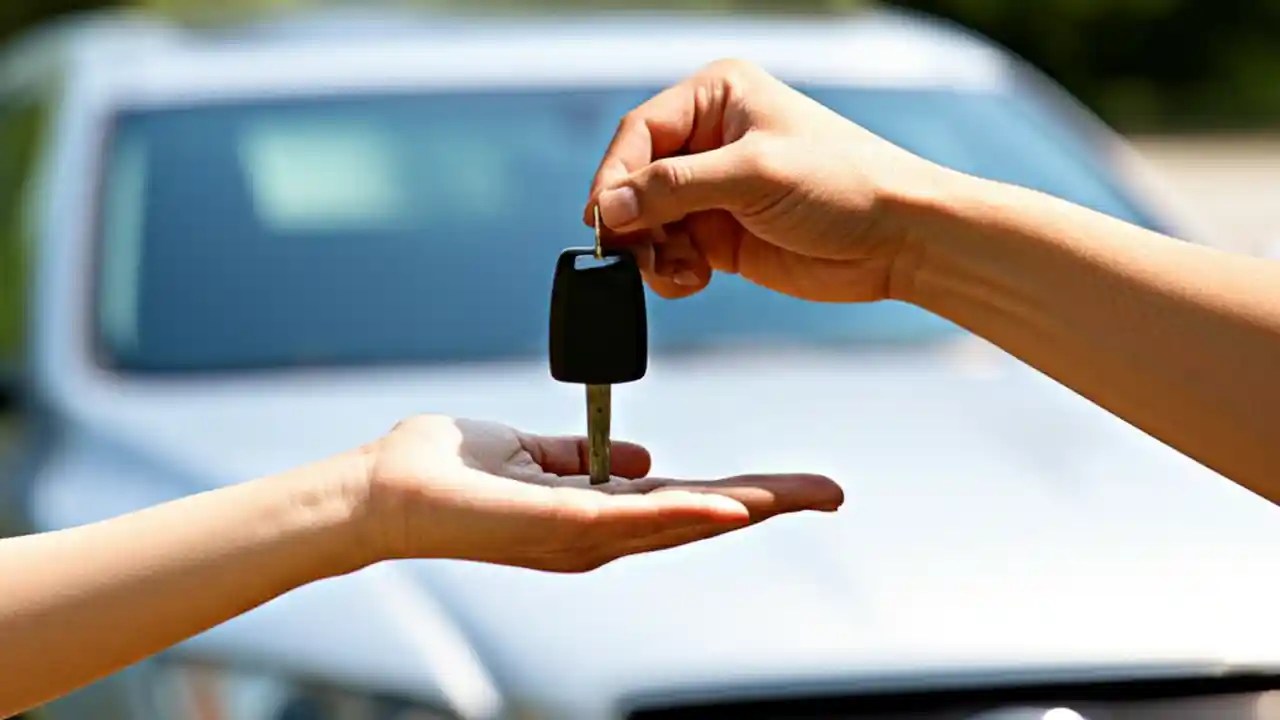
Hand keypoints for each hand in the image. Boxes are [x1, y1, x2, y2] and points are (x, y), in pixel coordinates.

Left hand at [360, 415, 842, 571]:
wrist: (381, 490)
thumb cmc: (445, 472)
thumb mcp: (526, 451)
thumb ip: (578, 455)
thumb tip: (630, 456)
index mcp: (594, 513)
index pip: (684, 501)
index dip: (741, 495)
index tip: (795, 485)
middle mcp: (597, 535)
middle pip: (699, 518)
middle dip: (768, 505)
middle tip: (831, 493)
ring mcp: (580, 537)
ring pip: (679, 522)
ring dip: (744, 508)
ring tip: (802, 495)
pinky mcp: (558, 527)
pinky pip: (632, 520)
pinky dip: (685, 514)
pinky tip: (730, 506)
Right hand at [584, 59, 952, 302]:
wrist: (898, 239)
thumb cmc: (845, 184)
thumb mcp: (754, 174)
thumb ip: (675, 187)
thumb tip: (609, 205)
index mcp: (718, 97)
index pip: (640, 133)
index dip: (615, 177)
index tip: (602, 221)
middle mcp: (710, 139)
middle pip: (635, 180)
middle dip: (632, 222)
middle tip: (636, 255)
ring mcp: (714, 190)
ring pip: (648, 222)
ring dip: (651, 253)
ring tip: (678, 272)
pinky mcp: (722, 235)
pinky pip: (671, 253)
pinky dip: (670, 271)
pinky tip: (694, 279)